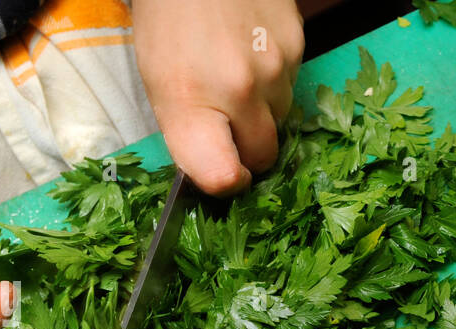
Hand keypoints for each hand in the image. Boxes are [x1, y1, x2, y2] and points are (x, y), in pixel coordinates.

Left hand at [133, 0, 303, 194]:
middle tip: (228, 121)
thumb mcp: (157, 79)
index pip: (222, 176)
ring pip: (280, 119)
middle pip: (263, 156)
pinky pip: (292, 84)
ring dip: (263, 109)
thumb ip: (188, 132)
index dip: (226, 183)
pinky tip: (251, 50)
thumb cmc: (168, 18)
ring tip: (236, 71)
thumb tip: (218, 170)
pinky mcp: (298, 47)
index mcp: (190, 101)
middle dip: (248, 148)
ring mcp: (274, 67)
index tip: (225, 176)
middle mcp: (238, 90)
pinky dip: (274, 78)